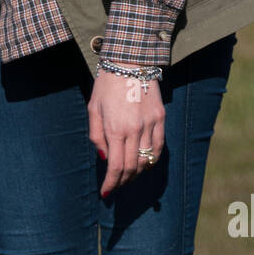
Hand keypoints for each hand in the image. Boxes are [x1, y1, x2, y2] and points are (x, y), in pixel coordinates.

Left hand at [87, 64, 164, 197]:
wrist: (131, 61)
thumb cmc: (106, 86)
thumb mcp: (93, 110)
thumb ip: (96, 137)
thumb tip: (104, 159)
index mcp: (115, 129)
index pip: (116, 167)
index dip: (111, 183)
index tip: (105, 193)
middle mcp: (135, 130)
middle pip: (131, 168)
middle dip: (122, 182)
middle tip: (114, 187)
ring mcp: (150, 124)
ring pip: (146, 160)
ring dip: (136, 173)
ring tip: (127, 177)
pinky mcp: (160, 118)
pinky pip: (158, 146)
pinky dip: (150, 159)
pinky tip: (143, 164)